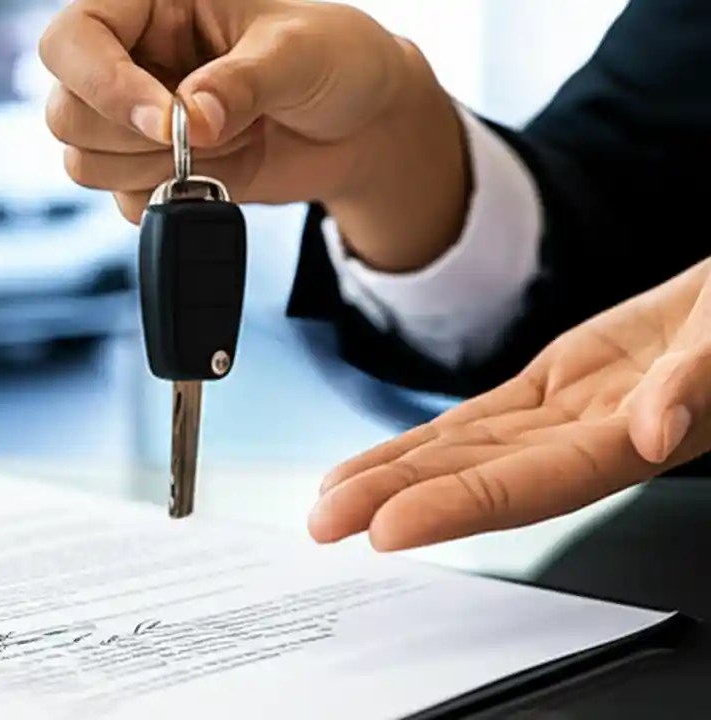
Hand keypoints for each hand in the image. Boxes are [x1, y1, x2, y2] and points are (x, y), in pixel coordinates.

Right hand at [39, 0, 469, 270]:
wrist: (364, 124)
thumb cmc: (336, 57)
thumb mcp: (300, 52)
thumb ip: (241, 82)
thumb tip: (190, 120)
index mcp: (152, 3)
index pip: (73, 39)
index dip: (105, 84)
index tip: (167, 120)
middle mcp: (131, 57)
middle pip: (66, 112)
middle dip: (132, 138)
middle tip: (207, 133)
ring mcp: (135, 118)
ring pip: (84, 162)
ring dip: (154, 169)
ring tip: (225, 143)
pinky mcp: (150, 168)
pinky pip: (124, 200)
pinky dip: (171, 197)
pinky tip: (224, 169)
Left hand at [309, 259, 710, 550]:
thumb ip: (695, 381)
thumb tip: (655, 431)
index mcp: (630, 442)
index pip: (526, 487)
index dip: (454, 509)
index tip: (386, 527)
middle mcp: (584, 444)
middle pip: (475, 481)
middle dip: (394, 501)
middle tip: (324, 522)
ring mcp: (560, 419)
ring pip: (462, 455)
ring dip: (392, 477)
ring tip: (329, 500)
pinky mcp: (548, 389)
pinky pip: (473, 423)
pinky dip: (420, 443)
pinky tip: (376, 463)